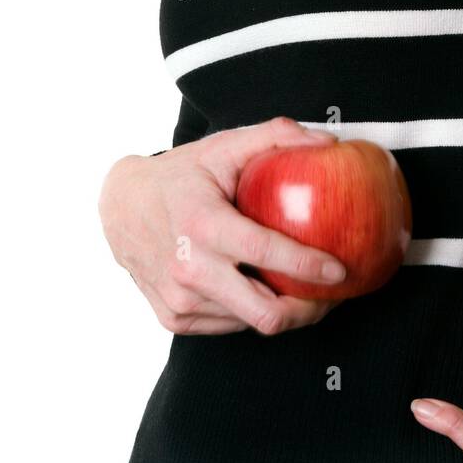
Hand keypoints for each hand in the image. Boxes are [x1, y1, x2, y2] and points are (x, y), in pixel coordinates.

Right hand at [98, 115, 346, 335]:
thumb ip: (275, 137)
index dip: (307, 267)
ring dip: (283, 309)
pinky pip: (230, 325)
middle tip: (333, 294)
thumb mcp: (223, 146)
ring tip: (303, 288)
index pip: (263, 253)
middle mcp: (188, 269)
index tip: (341, 270)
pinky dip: (252, 311)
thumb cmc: (181, 175)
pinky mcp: (174, 319)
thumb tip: (328, 142)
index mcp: (201, 224)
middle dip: (309, 310)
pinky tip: (264, 288)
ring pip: (250, 322)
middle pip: (264, 313)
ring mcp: (179, 300)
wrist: (121, 206)